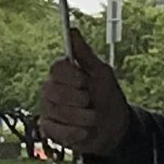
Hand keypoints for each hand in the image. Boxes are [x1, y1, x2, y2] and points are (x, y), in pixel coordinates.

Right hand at [41, 25, 132, 157]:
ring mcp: (49, 110)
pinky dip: (74, 132)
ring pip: (56, 111)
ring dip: (81, 117)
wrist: (114, 127)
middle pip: (53, 90)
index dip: (71, 77)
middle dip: (77, 99)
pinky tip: (84, 131)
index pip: (56, 69)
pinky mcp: (50, 130)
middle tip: (90, 101)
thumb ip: (85, 54)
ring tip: (93, 118)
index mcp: (63, 74)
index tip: (85, 82)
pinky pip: (56, 130)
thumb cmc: (107, 97)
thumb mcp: (102, 73)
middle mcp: (51, 90)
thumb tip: (73, 31)